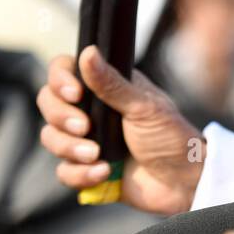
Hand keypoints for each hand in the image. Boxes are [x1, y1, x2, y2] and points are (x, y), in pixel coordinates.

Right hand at [37, 45, 204, 214]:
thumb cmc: (172, 137)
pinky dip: (80, 173)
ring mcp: (87, 140)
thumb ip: (113, 83)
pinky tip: (104, 172)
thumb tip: (89, 52)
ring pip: (51, 138)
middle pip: (48, 103)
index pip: (65, 71)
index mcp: (107, 88)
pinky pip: (64, 171)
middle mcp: (92, 111)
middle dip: (61, 117)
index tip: (75, 94)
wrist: (184, 181)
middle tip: (85, 128)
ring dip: (70, 148)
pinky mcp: (87, 168)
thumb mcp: (145, 107)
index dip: (60, 80)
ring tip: (97, 155)